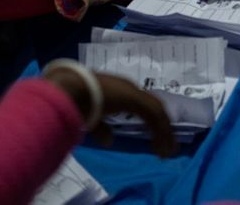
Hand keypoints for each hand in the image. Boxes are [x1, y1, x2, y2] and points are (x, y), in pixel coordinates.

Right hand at [44, 68, 176, 158]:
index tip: (157, 138)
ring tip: (168, 151)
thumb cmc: (75, 100)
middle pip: (155, 109)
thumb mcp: (90, 119)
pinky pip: (154, 117)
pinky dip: (160, 132)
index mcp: (120, 91)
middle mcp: (130, 89)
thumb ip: (102, 129)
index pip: (143, 106)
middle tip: (169, 146)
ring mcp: (133, 93)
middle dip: (163, 128)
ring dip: (165, 133)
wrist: (70, 88)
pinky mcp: (135, 99)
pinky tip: (161, 147)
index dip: (153, 122)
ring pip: (158, 113)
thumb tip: (109, 141)